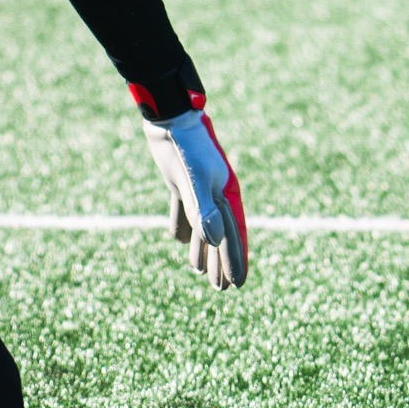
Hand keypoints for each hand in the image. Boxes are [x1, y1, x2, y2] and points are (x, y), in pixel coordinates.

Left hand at [138, 93, 247, 289]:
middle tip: (221, 289)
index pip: (233, 234)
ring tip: (199, 272)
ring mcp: (197, 187)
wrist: (169, 118)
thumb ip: (205, 210)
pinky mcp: (179, 180)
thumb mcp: (195, 180)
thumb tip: (215, 241)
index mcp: (224, 193)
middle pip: (220, 235)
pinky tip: (181, 241)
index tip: (239, 284)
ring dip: (203, 248)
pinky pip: (184, 210)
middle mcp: (214, 192)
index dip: (236, 259)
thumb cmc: (186, 148)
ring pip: (202, 225)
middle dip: (221, 261)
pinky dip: (183, 226)